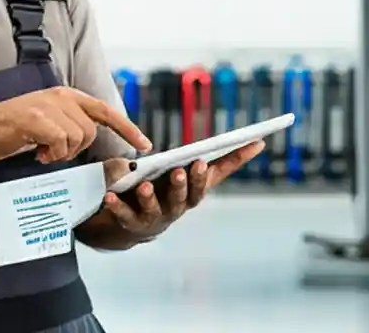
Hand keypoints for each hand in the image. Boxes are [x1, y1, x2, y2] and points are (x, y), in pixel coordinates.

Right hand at [0, 86, 150, 163]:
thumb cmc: (14, 131)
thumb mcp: (48, 121)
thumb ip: (71, 124)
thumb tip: (94, 139)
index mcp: (66, 95)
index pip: (105, 110)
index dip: (127, 127)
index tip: (145, 144)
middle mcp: (61, 96)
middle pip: (91, 131)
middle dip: (75, 149)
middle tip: (52, 151)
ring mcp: (49, 106)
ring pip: (78, 139)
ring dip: (61, 152)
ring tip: (41, 149)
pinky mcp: (38, 119)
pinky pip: (60, 144)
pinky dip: (51, 154)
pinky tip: (36, 151)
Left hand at [98, 140, 264, 239]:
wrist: (136, 225)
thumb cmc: (168, 191)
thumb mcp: (190, 173)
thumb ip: (214, 160)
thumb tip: (257, 142)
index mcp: (194, 191)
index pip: (215, 175)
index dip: (233, 161)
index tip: (232, 150)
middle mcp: (178, 207)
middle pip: (185, 197)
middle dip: (185, 183)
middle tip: (183, 170)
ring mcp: (155, 217)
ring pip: (154, 208)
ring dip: (150, 197)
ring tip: (145, 186)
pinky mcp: (131, 223)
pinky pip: (124, 215)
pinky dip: (118, 206)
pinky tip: (110, 197)